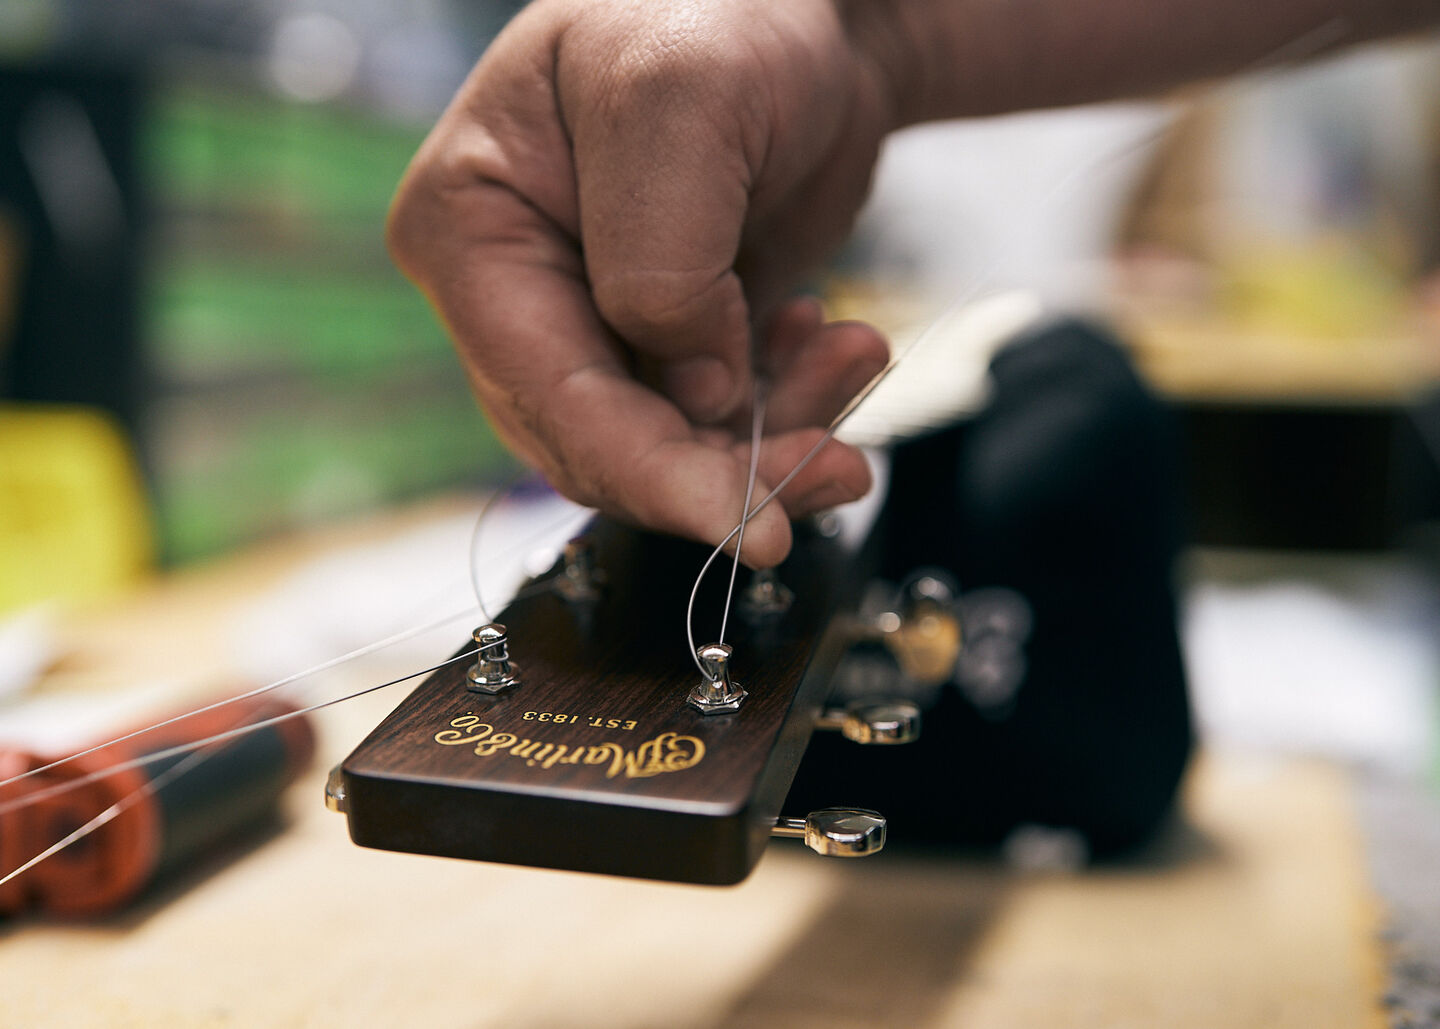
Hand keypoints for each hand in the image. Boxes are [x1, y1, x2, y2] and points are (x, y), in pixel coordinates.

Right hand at [387, 0, 900, 565]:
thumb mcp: (678, 104)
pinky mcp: (663, 338)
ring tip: (854, 363)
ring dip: (773, 431)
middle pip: (602, 441)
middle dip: (721, 469)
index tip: (747, 521)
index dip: (645, 471)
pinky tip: (837, 345)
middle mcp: (515, 288)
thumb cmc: (718, 10)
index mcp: (471, 225)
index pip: (545, 390)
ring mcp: (590, 319)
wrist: (802, 13)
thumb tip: (691, 395)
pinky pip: (716, 419)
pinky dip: (789, 402)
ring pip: (668, 445)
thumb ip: (661, 263)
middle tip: (835, 467)